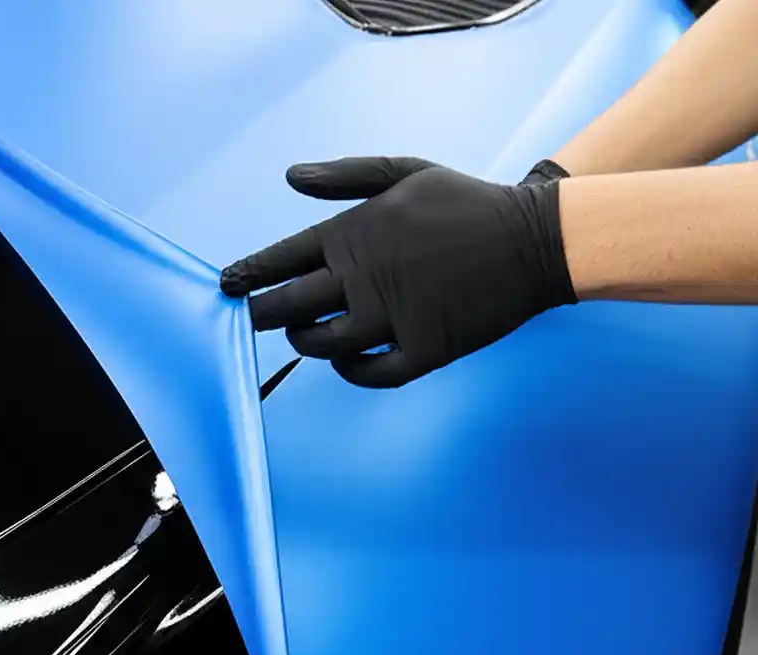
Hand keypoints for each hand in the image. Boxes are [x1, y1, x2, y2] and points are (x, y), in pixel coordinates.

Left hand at [220, 157, 576, 387]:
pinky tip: (345, 359)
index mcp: (354, 234)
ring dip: (303, 341)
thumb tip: (289, 177)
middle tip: (256, 315)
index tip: (227, 285)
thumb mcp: (404, 172)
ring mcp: (394, 316)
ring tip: (303, 333)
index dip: (246, 275)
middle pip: (288, 308)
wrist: (535, 240)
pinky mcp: (424, 349)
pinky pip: (368, 373)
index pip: (279, 260)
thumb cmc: (464, 203)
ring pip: (321, 344)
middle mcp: (365, 277)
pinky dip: (348, 370)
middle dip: (262, 313)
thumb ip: (344, 178)